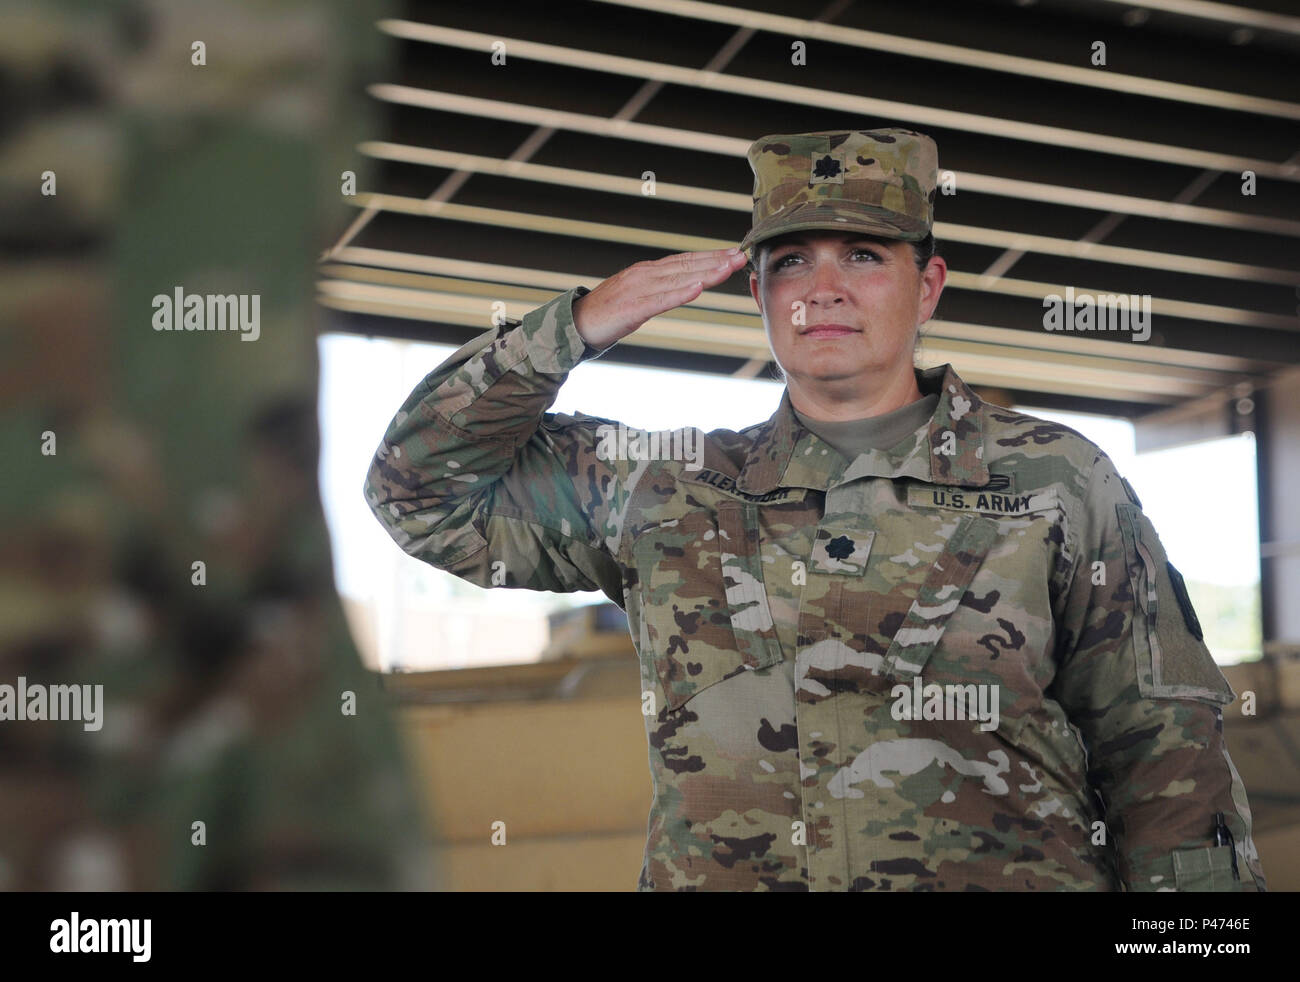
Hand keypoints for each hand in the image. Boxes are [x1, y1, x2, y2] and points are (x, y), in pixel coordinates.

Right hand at [571, 246, 747, 350]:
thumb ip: (660, 290)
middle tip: (741, 256)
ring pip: (678, 279)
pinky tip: (697, 288)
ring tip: (728, 268)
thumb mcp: (638, 297)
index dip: (710, 256)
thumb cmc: (607, 313)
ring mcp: (638, 290)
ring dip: (705, 272)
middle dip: (715, 261)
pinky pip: (659, 300)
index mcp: (647, 272)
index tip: (734, 253)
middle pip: (686, 266)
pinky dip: (680, 293)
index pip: (684, 261)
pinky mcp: (631, 309)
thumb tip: (685, 286)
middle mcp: (645, 275)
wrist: (574, 324)